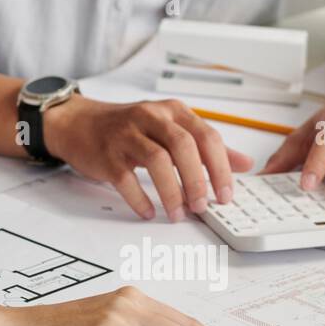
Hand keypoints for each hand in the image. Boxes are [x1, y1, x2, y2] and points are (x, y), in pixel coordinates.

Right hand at [43, 96, 252, 220]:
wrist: (79, 123)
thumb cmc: (130, 129)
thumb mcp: (171, 129)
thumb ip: (207, 146)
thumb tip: (244, 164)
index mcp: (173, 112)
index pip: (207, 136)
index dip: (221, 167)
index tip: (226, 194)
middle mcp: (152, 117)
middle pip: (184, 146)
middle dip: (198, 180)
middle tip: (203, 206)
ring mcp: (127, 134)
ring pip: (157, 160)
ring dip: (172, 192)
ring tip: (178, 213)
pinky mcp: (107, 154)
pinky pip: (126, 178)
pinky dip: (140, 198)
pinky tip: (148, 212)